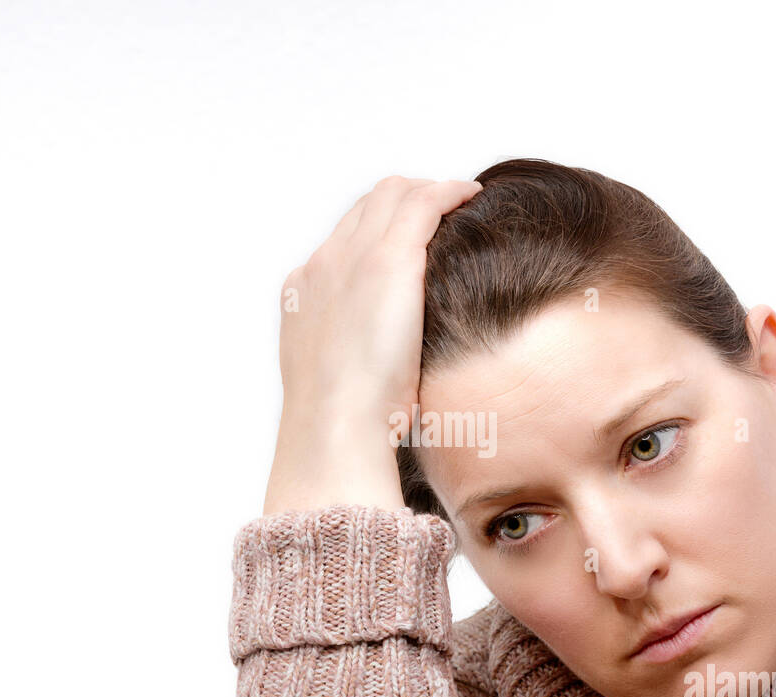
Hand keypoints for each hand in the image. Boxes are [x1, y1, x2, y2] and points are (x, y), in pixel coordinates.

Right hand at [264, 176, 483, 514]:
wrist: (335, 427)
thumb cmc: (342, 426)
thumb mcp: (340, 387)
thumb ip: (355, 365)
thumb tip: (385, 383)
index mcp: (304, 293)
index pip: (341, 241)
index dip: (376, 231)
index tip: (407, 240)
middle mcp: (324, 265)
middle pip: (363, 208)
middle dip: (402, 201)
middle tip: (439, 211)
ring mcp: (353, 258)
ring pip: (392, 195)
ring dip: (426, 191)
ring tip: (459, 199)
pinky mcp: (389, 259)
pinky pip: (423, 203)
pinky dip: (447, 192)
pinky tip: (471, 196)